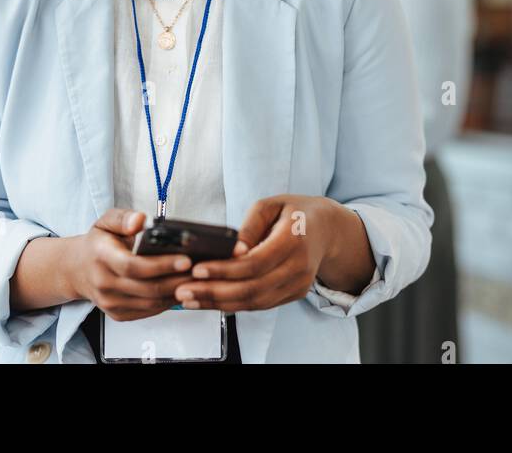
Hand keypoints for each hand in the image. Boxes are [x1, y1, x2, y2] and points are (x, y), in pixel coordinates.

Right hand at [67, 208, 193, 320]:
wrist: (76, 270)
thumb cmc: (97, 243)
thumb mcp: (106, 222)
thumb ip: (124, 218)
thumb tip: (141, 219)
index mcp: (101, 257)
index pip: (133, 266)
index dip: (162, 265)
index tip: (186, 260)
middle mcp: (104, 283)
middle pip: (147, 288)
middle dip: (177, 281)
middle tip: (200, 271)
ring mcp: (110, 302)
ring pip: (150, 303)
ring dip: (176, 293)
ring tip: (196, 281)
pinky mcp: (118, 314)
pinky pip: (147, 311)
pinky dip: (167, 303)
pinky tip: (180, 290)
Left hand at [172, 195, 351, 312]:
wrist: (328, 231)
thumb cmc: (296, 213)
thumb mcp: (272, 205)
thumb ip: (250, 225)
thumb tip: (231, 249)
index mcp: (294, 240)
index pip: (255, 263)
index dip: (225, 270)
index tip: (197, 269)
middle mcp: (299, 267)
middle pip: (252, 288)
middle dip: (213, 293)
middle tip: (182, 291)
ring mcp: (299, 285)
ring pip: (254, 302)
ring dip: (218, 304)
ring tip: (188, 299)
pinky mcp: (294, 294)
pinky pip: (260, 305)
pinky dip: (233, 306)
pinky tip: (210, 301)